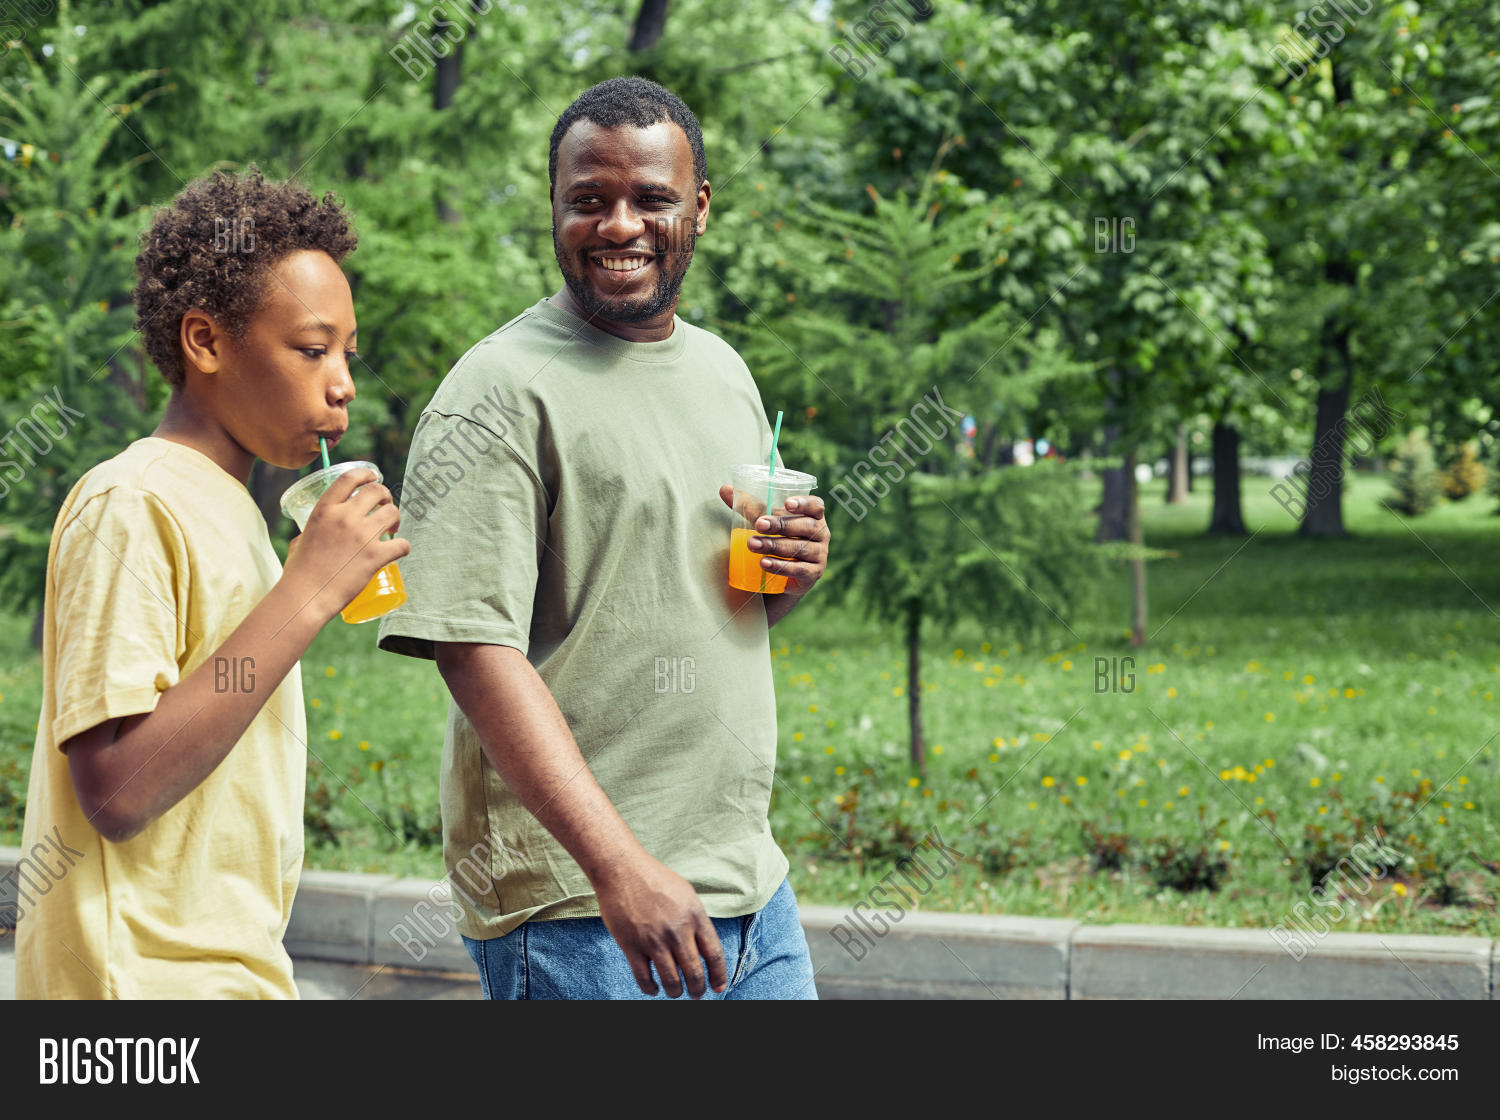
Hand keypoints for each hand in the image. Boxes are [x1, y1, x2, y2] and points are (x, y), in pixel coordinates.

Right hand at [281, 468, 409, 619]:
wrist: (306, 596)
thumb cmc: (299, 572)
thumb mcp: (301, 540)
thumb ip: (313, 529)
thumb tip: (321, 529)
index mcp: (324, 510)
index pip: (349, 478)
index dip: (366, 474)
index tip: (374, 476)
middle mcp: (344, 517)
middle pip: (376, 491)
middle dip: (386, 497)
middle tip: (385, 508)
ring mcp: (361, 536)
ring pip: (392, 513)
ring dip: (396, 519)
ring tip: (392, 529)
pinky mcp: (375, 556)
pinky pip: (402, 543)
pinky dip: (403, 546)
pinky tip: (399, 550)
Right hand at [593, 852, 727, 998]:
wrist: (622, 869)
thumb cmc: (655, 878)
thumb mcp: (686, 893)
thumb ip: (696, 920)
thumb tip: (703, 947)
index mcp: (695, 916)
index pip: (714, 954)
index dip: (718, 976)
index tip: (718, 988)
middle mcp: (677, 930)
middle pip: (694, 973)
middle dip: (697, 990)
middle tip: (696, 995)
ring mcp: (654, 939)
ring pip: (671, 980)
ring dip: (675, 992)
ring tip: (675, 992)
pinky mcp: (631, 945)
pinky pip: (644, 978)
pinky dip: (650, 989)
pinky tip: (654, 989)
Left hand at [719, 485, 829, 595]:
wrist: (786, 574)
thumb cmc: (778, 538)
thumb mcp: (766, 520)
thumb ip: (749, 505)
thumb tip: (725, 489)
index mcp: (813, 515)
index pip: (816, 506)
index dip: (804, 503)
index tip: (786, 503)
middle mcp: (821, 534)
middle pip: (805, 526)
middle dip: (781, 525)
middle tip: (759, 524)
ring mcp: (819, 555)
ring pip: (799, 548)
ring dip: (775, 546)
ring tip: (753, 544)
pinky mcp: (812, 574)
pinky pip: (798, 569)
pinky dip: (780, 566)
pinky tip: (764, 563)